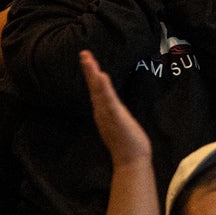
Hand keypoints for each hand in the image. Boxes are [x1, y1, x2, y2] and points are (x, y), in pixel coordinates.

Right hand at [81, 49, 152, 164]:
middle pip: (94, 87)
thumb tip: (112, 107)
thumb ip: (113, 114)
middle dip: (89, 70)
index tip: (87, 59)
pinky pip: (108, 101)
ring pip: (99, 91)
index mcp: (104, 111)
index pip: (96, 89)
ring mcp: (108, 114)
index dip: (91, 75)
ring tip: (88, 59)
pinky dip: (103, 88)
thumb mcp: (119, 123)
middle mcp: (102, 112)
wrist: (131, 161)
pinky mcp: (115, 118)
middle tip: (84, 53)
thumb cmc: (126, 144)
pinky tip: (101, 76)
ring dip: (93, 74)